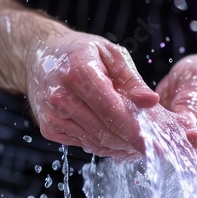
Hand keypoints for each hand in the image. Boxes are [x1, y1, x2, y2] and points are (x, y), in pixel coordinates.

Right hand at [27, 32, 159, 157]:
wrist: (41, 56)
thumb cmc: (80, 52)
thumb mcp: (110, 54)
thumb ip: (132, 80)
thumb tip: (151, 101)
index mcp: (79, 73)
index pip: (113, 113)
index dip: (136, 131)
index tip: (155, 144)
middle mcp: (61, 97)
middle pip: (105, 131)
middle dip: (130, 141)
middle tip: (149, 144)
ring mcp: (52, 115)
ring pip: (95, 142)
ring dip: (118, 145)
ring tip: (133, 139)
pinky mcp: (48, 128)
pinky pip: (83, 143)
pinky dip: (101, 144)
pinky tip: (111, 134)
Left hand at [156, 55, 196, 155]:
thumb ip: (192, 99)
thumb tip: (184, 123)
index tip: (189, 134)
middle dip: (185, 151)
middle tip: (163, 143)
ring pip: (187, 158)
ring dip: (169, 151)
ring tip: (153, 140)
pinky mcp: (184, 146)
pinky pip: (172, 152)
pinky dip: (161, 147)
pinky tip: (148, 139)